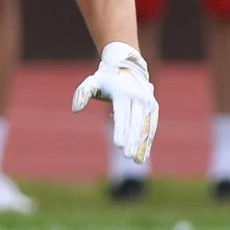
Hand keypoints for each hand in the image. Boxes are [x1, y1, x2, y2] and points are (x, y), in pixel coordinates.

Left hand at [72, 41, 158, 165]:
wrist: (127, 69)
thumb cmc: (105, 80)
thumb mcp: (91, 83)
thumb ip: (82, 94)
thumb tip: (76, 110)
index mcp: (123, 93)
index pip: (122, 115)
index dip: (120, 130)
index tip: (117, 145)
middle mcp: (138, 97)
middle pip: (134, 123)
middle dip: (131, 141)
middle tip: (126, 156)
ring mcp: (148, 102)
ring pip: (144, 127)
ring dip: (141, 144)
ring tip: (137, 161)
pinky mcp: (153, 108)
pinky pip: (151, 126)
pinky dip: (147, 141)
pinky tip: (143, 155)